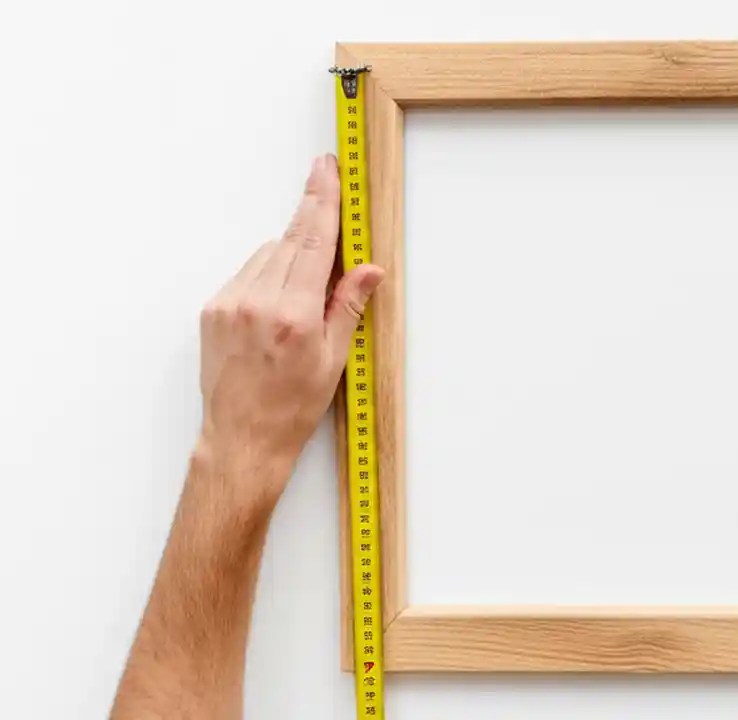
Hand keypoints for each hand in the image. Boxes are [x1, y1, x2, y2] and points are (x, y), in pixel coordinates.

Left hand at [196, 155, 383, 504]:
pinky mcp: (212, 309)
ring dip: (290, 257)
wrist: (242, 440)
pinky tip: (280, 305)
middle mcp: (256, 302)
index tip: (327, 170)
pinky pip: (247, 273)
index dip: (322, 200)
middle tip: (334, 218)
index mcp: (293, 314)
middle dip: (313, 226)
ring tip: (305, 294)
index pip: (312, 240)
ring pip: (267, 254)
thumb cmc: (291, 409)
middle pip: (290, 240)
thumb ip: (348, 306)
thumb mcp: (334, 359)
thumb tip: (367, 269)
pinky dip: (268, 276)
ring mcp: (229, 303)